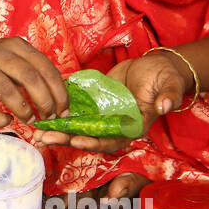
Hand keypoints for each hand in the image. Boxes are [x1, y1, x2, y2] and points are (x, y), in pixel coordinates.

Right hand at [0, 33, 68, 127]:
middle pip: (29, 77)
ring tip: (30, 119)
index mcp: (16, 46)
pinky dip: (0, 119)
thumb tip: (59, 102)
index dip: (58, 91)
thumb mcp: (17, 56)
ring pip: (7, 90)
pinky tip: (7, 120)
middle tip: (49, 117)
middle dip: (45, 101)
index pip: (45, 67)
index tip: (63, 109)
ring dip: (24, 109)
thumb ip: (36, 72)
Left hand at [31, 49, 191, 154]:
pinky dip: (61, 112)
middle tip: (45, 138)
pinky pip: (76, 110)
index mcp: (132, 126)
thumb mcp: (170, 85)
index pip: (111, 140)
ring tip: (38, 131)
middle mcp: (115, 124)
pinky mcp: (95, 102)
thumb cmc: (166, 78)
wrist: (156, 66)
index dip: (94, 142)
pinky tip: (43, 112)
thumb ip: (168, 96)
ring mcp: (103, 114)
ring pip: (78, 126)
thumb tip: (165, 105)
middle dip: (66, 139)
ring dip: (59, 130)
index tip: (76, 141)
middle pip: (89, 136)